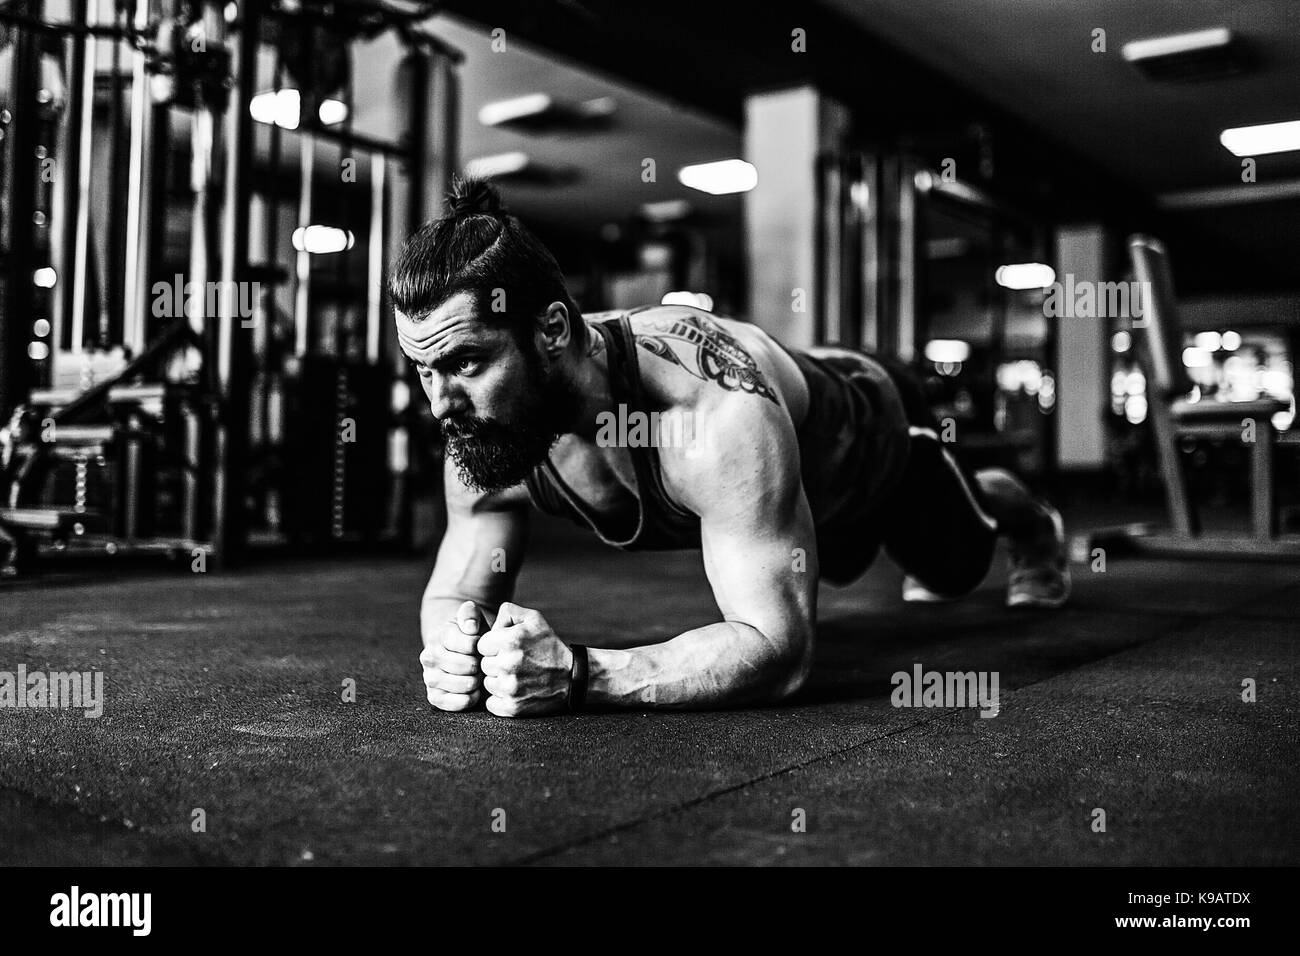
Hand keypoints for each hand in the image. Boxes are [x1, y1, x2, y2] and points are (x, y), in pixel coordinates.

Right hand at [420, 600, 486, 711]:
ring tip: (479, 676)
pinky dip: (468, 699)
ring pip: (459, 684)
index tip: (482, 647)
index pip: (467, 644)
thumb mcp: (472, 620)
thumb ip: (470, 614)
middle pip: (464, 665)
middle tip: (483, 664)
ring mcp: (429, 677)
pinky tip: (474, 692)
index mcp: (438, 636)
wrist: (462, 654)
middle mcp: (429, 657)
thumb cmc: (471, 636)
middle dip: (479, 665)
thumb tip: (470, 626)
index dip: (480, 647)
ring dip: (475, 682)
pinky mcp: (434, 696)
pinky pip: (453, 702)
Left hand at [477, 602, 572, 716]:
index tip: (507, 649)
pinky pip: (491, 703)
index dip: (494, 646)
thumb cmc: (549, 646)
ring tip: (518, 677)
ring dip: (499, 681)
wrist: (572, 677)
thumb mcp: (534, 619)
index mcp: (511, 640)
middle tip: (515, 663)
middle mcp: (508, 663)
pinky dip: (500, 700)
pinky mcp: (513, 707)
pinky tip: (516, 691)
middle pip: (484, 665)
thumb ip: (508, 611)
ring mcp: (510, 687)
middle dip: (497, 663)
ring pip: (487, 684)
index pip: (481, 645)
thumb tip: (489, 622)